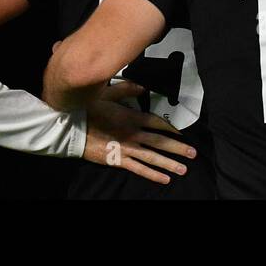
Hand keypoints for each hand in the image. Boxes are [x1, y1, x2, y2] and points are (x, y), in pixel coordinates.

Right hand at [80, 82, 196, 184]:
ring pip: (153, 157)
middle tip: (193, 154)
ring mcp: (127, 149)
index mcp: (132, 117)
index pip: (158, 122)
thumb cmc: (89, 109)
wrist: (71, 129)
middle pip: (160, 141)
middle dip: (178, 148)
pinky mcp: (118, 160)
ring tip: (184, 169)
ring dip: (170, 163)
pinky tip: (164, 179)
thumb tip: (142, 87)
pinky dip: (152, 175)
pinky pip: (139, 169)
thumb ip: (126, 89)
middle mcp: (133, 134)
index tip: (183, 132)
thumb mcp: (106, 93)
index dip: (172, 128)